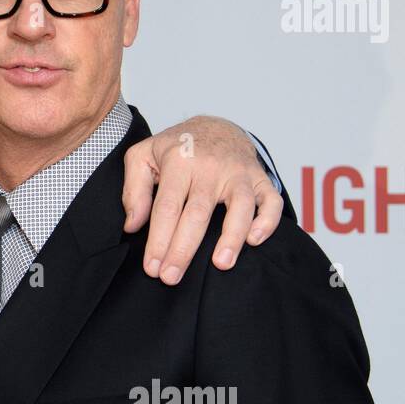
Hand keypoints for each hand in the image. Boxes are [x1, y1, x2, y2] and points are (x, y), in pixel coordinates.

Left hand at [121, 115, 283, 284]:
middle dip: (183, 249)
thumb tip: (132, 226)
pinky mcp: (260, 178)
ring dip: (232, 237)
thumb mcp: (142, 156)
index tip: (152, 268)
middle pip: (198, 213)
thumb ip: (133, 190)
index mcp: (179, 162)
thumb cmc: (176, 147)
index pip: (167, 207)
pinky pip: (271, 200)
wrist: (215, 126)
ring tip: (220, 264)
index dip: (159, 240)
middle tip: (171, 277)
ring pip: (240, 206)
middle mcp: (210, 167)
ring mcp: (238, 172)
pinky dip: (268, 221)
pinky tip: (255, 241)